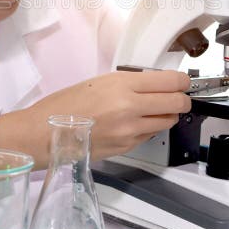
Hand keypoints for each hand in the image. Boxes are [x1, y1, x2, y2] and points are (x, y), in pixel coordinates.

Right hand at [0, 70, 191, 167]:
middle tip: (178, 96)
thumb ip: (130, 83)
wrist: (45, 134)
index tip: (184, 81)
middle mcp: (131, 107)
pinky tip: (135, 123)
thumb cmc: (65, 105)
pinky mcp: (127, 147)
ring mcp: (131, 130)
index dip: (183, 81)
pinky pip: (150, 135)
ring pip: (168, 121)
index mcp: (122, 84)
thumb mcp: (99, 82)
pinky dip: (150, 128)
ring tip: (155, 110)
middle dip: (182, 99)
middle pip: (177, 103)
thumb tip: (156, 85)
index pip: (170, 81)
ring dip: (168, 115)